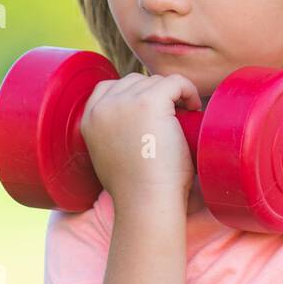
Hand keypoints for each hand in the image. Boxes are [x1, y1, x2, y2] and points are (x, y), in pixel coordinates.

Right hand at [79, 72, 201, 208]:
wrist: (145, 202)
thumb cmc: (136, 190)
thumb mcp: (110, 157)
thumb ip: (112, 134)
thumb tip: (134, 124)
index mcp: (89, 119)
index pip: (109, 87)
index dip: (135, 96)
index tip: (153, 114)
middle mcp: (103, 106)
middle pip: (135, 82)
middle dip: (155, 96)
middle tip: (172, 118)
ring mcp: (125, 101)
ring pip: (156, 82)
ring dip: (172, 95)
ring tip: (184, 117)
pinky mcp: (149, 101)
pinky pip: (175, 81)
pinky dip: (188, 90)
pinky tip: (193, 108)